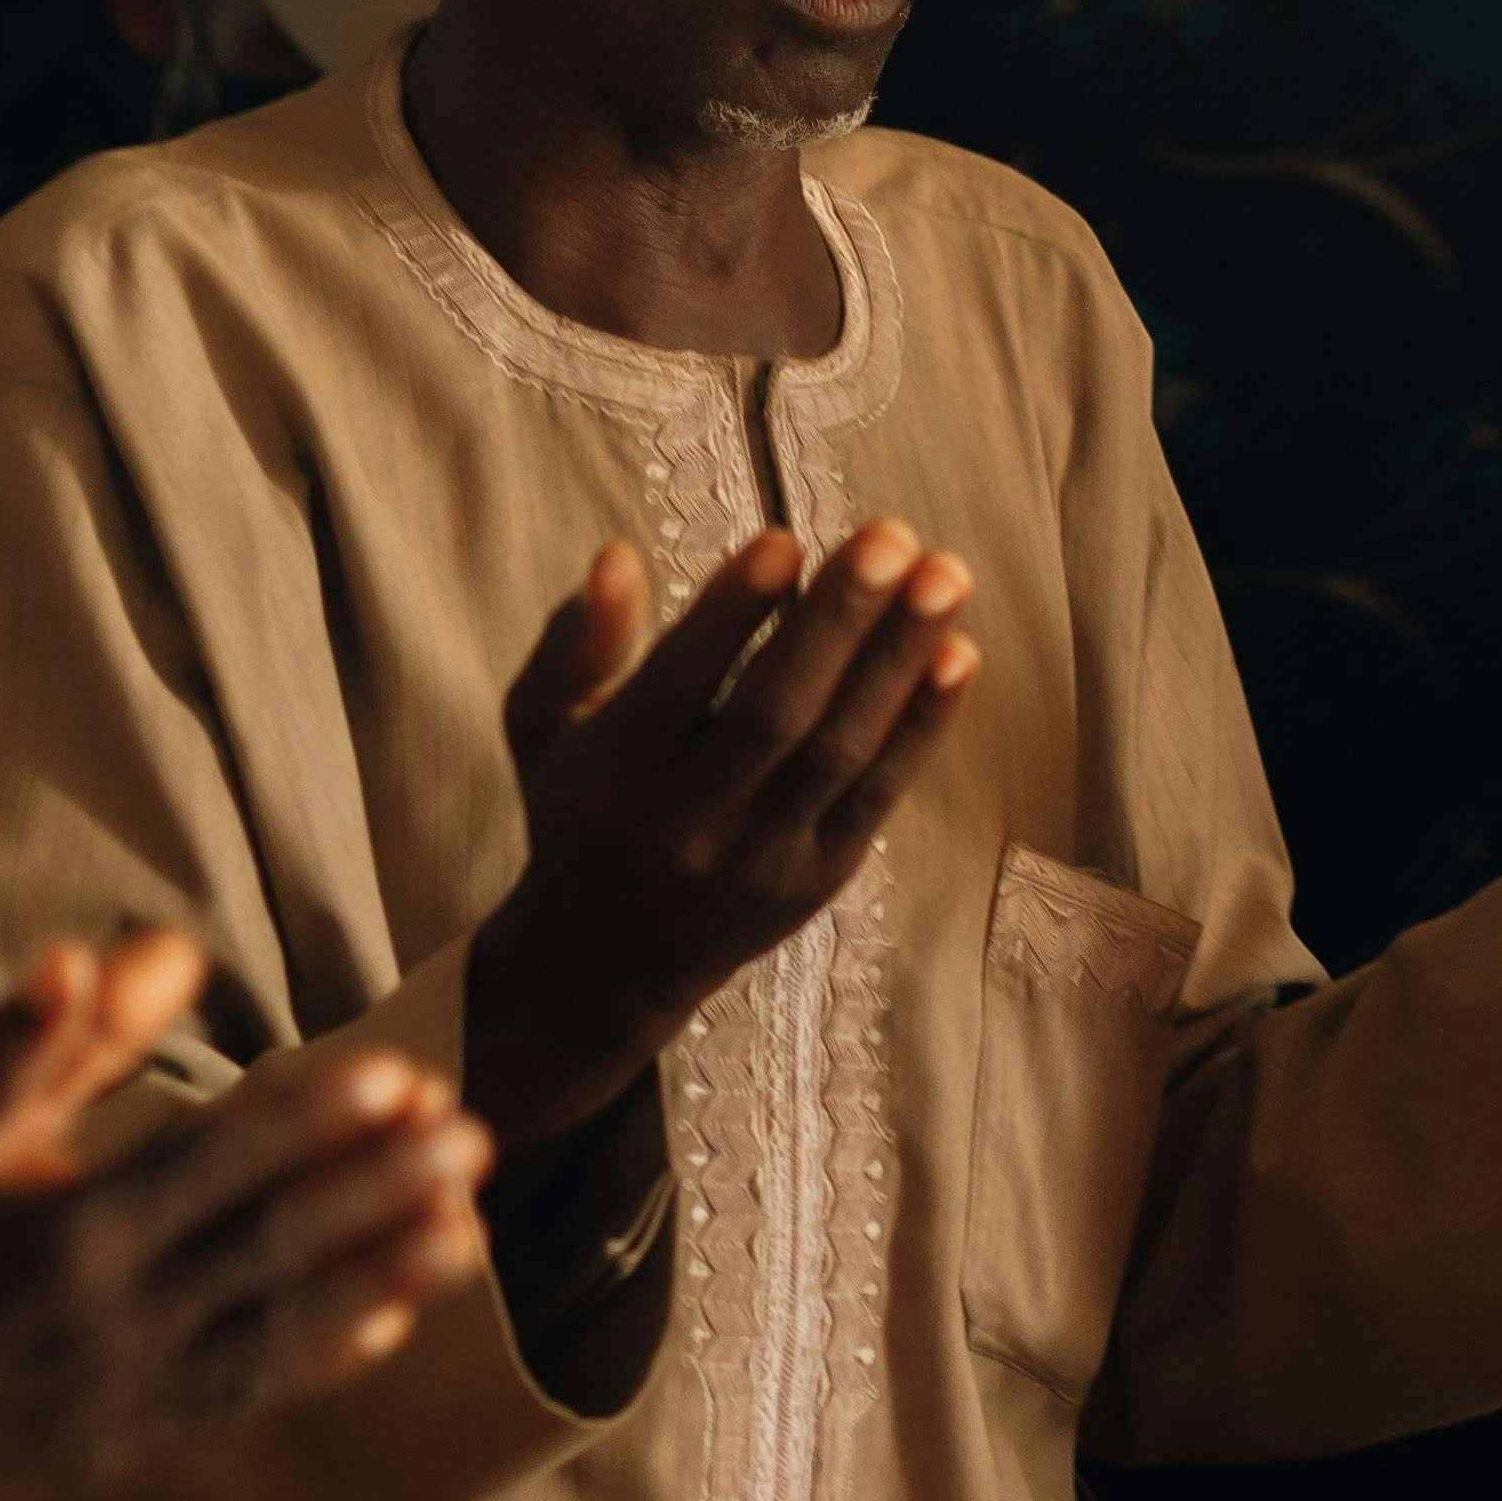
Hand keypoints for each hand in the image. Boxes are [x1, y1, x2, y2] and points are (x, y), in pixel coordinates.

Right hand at [0, 934, 493, 1500]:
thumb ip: (25, 1046)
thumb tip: (108, 950)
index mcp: (70, 1232)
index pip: (222, 1161)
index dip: (317, 1118)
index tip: (400, 1076)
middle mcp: (122, 1316)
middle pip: (281, 1239)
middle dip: (382, 1186)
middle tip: (473, 1138)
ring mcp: (135, 1391)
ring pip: (290, 1323)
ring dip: (386, 1270)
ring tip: (470, 1227)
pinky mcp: (132, 1443)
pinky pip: (253, 1394)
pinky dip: (328, 1355)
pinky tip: (392, 1321)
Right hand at [465, 522, 979, 1153]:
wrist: (610, 962)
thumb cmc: (578, 811)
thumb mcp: (543, 727)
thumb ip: (576, 644)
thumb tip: (618, 557)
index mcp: (613, 775)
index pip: (678, 685)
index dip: (731, 614)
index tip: (784, 541)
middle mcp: (688, 822)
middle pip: (774, 715)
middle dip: (838, 623)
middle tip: (893, 537)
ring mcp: (762, 857)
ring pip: (839, 751)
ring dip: (898, 660)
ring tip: (946, 575)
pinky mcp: (820, 878)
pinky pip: (878, 795)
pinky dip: (922, 725)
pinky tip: (958, 655)